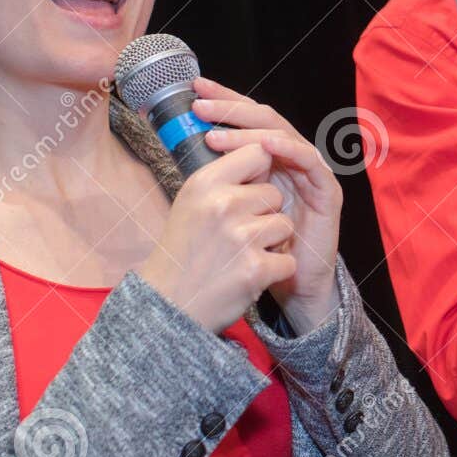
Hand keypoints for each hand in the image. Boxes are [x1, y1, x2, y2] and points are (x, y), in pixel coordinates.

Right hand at [136, 141, 296, 332]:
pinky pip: (288, 259)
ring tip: (240, 255)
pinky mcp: (256, 268)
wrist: (168, 305)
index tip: (248, 190)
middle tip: (235, 236)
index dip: (259, 173)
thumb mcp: (192, 202)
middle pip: (274, 194)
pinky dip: (274, 271)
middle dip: (263, 214)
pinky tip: (248, 275)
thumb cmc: (184, 251)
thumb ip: (225, 178)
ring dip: (271, 243)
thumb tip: (263, 151)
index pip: (258, 153)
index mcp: (205, 183)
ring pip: (285, 225)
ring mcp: (241, 237)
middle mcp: (223, 204)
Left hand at [191, 77, 343, 334]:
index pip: (246, 120)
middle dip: (232, 109)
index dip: (224, 102)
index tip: (194, 90)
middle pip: (264, 120)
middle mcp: (291, 157)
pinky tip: (266, 145)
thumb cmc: (258, 246)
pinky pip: (309, 160)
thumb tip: (182, 146)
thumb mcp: (232, 205)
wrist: (291, 283)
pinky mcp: (326, 189)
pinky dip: (287, 149)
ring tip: (217, 135)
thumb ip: (220, 176)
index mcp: (269, 157)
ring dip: (249, 132)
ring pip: (282, 136)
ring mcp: (310, 171)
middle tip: (201, 105)